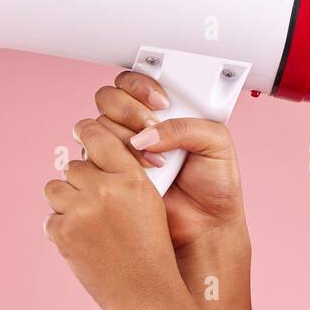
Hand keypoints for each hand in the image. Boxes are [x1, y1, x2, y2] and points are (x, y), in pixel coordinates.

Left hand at [43, 117, 184, 309]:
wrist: (147, 295)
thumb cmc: (152, 249)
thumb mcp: (149, 203)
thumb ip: (121, 177)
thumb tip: (87, 158)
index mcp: (131, 178)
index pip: (96, 135)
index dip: (86, 134)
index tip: (84, 138)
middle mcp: (105, 190)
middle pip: (74, 167)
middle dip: (81, 183)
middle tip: (96, 205)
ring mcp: (81, 212)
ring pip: (55, 188)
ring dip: (66, 202)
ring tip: (87, 222)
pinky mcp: (63, 234)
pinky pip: (50, 219)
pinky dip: (62, 230)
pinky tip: (85, 243)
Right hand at [92, 70, 248, 251]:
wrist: (207, 225)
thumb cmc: (215, 186)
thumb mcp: (216, 144)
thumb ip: (186, 126)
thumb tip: (147, 133)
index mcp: (163, 113)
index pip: (134, 83)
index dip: (140, 86)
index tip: (160, 102)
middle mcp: (138, 127)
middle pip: (109, 99)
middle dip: (129, 111)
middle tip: (152, 128)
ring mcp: (121, 150)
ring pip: (99, 126)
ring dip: (126, 139)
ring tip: (156, 161)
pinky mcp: (110, 173)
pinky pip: (94, 155)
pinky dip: (114, 159)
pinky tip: (142, 172)